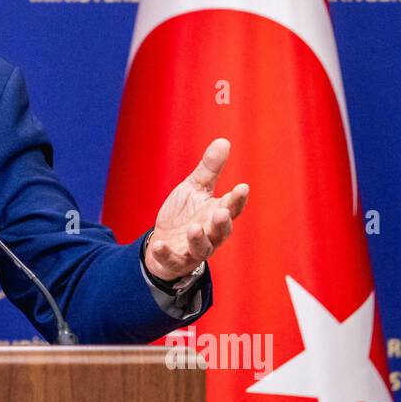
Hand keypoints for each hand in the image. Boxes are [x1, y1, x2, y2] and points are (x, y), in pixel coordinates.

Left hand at [143, 138, 248, 281]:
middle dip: (222, 222)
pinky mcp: (175, 260)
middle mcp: (210, 234)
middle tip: (221, 212)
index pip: (231, 207)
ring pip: (202, 248)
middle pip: (221, 231)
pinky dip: (166, 253)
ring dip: (199, 239)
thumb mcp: (195, 188)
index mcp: (217, 214)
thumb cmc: (185, 214)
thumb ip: (210, 169)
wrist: (163, 242)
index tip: (242, 187)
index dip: (237, 199)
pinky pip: (172, 260)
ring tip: (194, 228)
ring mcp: (193, 249)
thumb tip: (224, 141)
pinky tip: (159, 244)